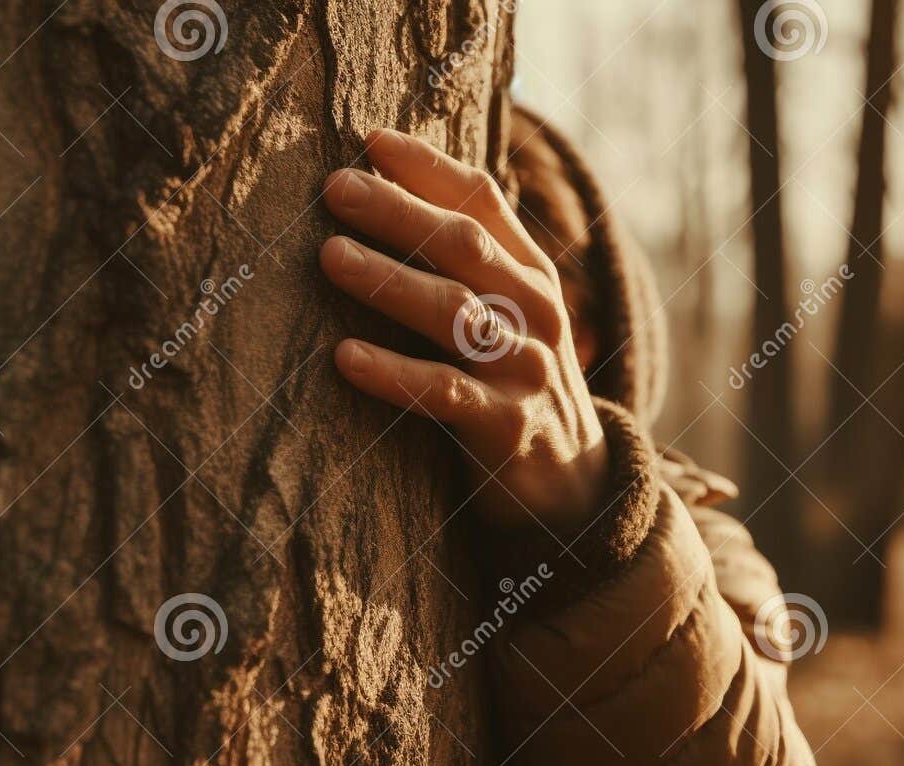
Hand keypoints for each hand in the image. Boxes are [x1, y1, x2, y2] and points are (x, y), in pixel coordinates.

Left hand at [319, 129, 607, 531]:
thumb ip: (468, 264)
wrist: (574, 486)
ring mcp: (524, 369)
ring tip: (329, 256)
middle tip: (336, 188)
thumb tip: (387, 193)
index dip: (428, 167)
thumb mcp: (507, 315)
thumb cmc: (516, 385)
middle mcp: (535, 312)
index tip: (369, 141)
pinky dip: (392, 373)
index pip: (482, 202)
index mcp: (530, 273)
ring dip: (389, 281)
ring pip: (454, 312)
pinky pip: (442, 392)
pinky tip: (345, 358)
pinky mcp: (505, 426)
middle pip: (463, 247)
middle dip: (398, 212)